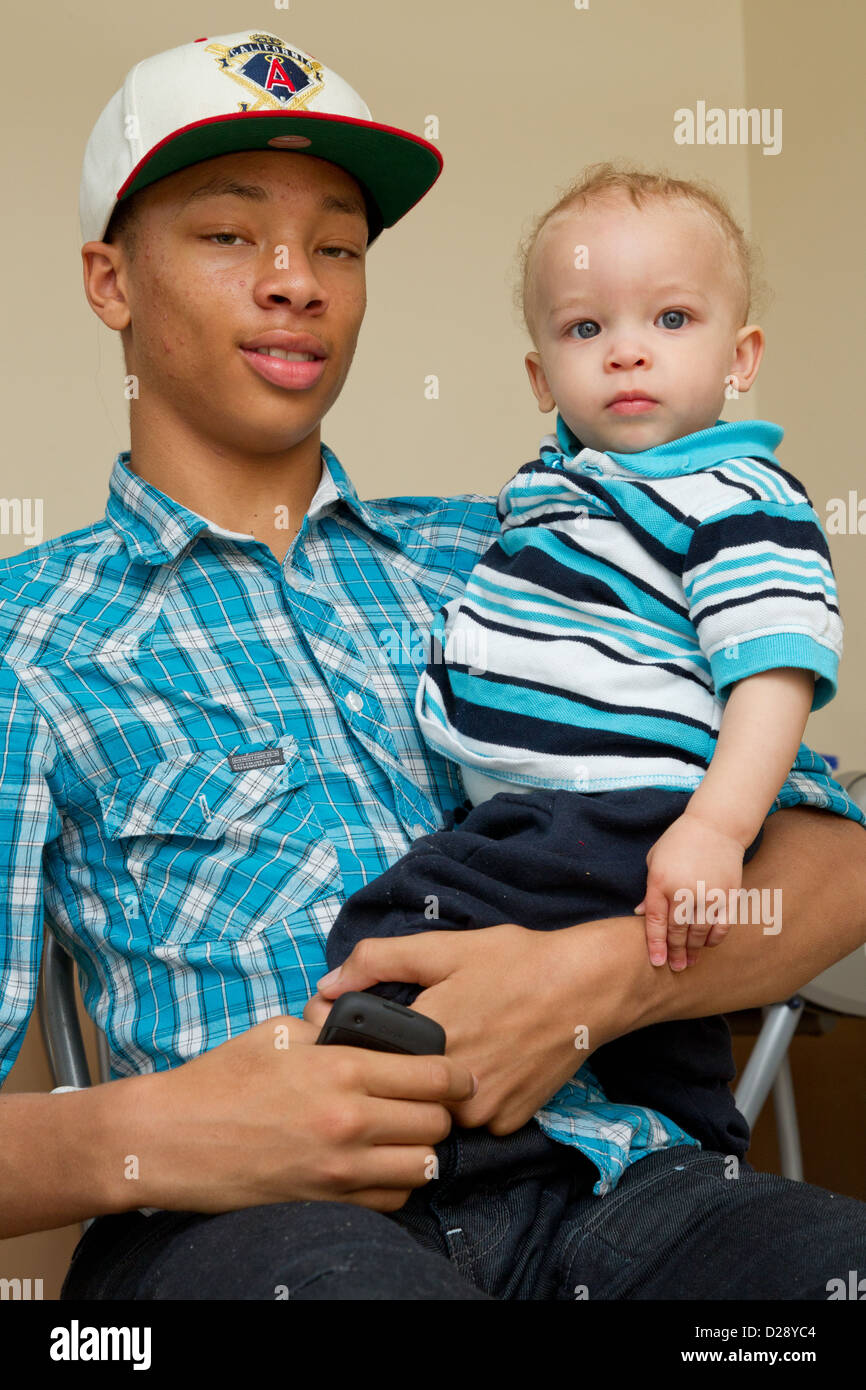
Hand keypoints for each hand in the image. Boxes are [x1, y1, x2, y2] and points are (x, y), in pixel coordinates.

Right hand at [118, 1014, 475, 1214]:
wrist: (172, 1138)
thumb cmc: (222, 1079)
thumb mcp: (278, 1030)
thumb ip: (330, 1024)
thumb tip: (364, 1018)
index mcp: (342, 1069)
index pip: (434, 1075)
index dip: (457, 1073)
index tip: (460, 1073)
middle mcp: (350, 1121)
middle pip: (438, 1124)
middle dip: (443, 1111)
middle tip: (432, 1102)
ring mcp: (340, 1169)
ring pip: (424, 1168)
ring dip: (424, 1150)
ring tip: (409, 1134)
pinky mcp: (327, 1202)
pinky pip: (392, 1199)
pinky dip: (398, 1183)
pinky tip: (383, 1163)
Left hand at [309, 925, 610, 1134]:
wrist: (589, 986)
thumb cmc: (515, 961)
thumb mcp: (442, 948)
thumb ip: (376, 962)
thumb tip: (324, 986)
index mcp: (424, 1041)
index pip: (366, 1060)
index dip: (362, 1045)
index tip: (370, 1028)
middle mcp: (450, 1087)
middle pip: (401, 1089)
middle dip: (402, 1066)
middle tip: (436, 1028)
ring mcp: (481, 1112)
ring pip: (435, 1109)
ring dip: (437, 1086)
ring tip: (465, 1043)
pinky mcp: (507, 1124)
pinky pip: (471, 1119)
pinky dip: (473, 1098)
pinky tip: (490, 1063)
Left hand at [634, 811, 745, 970]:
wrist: (716, 825)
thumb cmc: (679, 841)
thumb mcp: (655, 860)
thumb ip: (648, 889)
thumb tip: (639, 914)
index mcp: (660, 881)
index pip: (655, 921)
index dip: (656, 944)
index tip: (657, 962)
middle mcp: (684, 890)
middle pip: (678, 931)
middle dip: (675, 952)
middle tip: (675, 967)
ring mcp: (708, 894)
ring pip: (700, 932)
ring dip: (694, 949)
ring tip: (690, 961)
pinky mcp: (728, 894)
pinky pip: (722, 925)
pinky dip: (715, 938)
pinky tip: (708, 944)